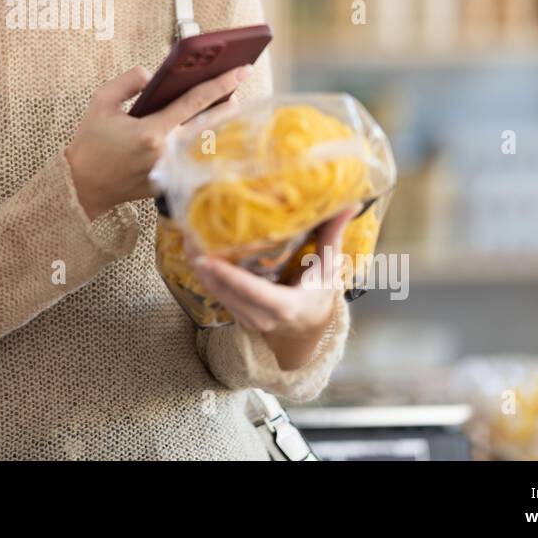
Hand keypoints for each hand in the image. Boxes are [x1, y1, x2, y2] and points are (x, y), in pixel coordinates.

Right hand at [63, 63, 252, 220]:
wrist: (82, 186)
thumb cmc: (90, 142)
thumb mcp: (102, 102)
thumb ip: (128, 81)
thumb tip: (152, 76)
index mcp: (152, 132)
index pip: (195, 102)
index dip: (221, 84)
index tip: (240, 69)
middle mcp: (166, 154)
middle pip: (209, 124)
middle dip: (228, 103)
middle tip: (240, 85)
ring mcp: (169, 171)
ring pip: (204, 142)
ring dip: (217, 123)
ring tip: (227, 104)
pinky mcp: (168, 183)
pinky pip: (191, 159)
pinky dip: (201, 143)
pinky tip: (207, 130)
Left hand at [189, 206, 356, 369]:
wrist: (307, 334)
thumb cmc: (319, 298)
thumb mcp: (328, 270)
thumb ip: (332, 237)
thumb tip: (350, 203)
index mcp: (287, 307)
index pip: (253, 293)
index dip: (228, 277)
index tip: (206, 259)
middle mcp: (261, 316)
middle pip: (225, 291)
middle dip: (204, 264)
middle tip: (188, 234)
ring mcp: (246, 318)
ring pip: (215, 292)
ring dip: (199, 266)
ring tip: (186, 236)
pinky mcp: (235, 313)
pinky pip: (215, 293)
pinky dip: (204, 272)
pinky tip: (194, 249)